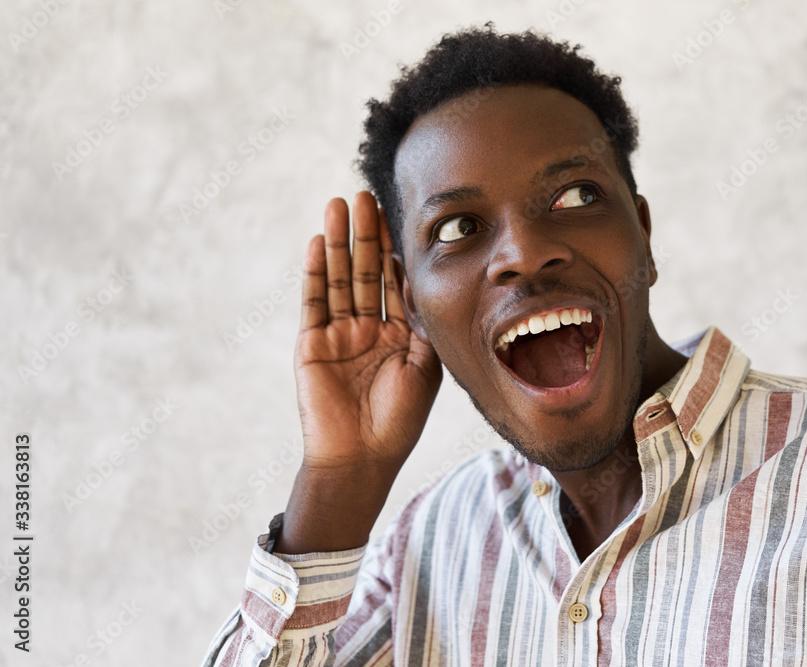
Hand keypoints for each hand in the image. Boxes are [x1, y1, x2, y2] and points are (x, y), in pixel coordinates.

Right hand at [295, 191, 440, 473]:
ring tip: (338, 204)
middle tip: (366, 194)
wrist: (362, 457)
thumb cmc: (399, 419)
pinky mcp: (312, 343)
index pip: (395, 281)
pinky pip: (314, 302)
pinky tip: (316, 243)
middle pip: (365, 271)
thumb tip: (420, 277)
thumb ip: (422, 322)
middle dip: (366, 234)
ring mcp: (338, 334)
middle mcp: (368, 329)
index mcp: (398, 334)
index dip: (395, 248)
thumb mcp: (425, 366)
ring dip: (338, 242)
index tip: (398, 212)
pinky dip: (314, 272)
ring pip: (338, 278)